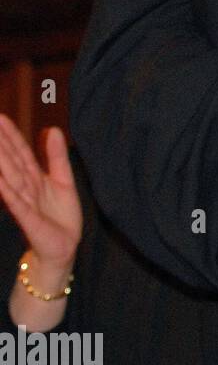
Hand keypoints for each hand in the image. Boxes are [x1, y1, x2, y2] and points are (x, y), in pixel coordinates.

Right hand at [0, 116, 81, 270]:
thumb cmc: (60, 216)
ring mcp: (25, 203)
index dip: (12, 135)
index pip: (21, 153)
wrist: (63, 247)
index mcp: (34, 177)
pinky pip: (17, 204)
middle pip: (13, 161)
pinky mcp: (28, 219)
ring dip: (2, 162)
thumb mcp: (63, 180)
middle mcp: (26, 188)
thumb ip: (57, 156)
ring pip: (11, 179)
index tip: (1, 117)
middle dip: (2, 143)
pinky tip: (1, 181)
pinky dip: (8, 192)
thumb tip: (53, 129)